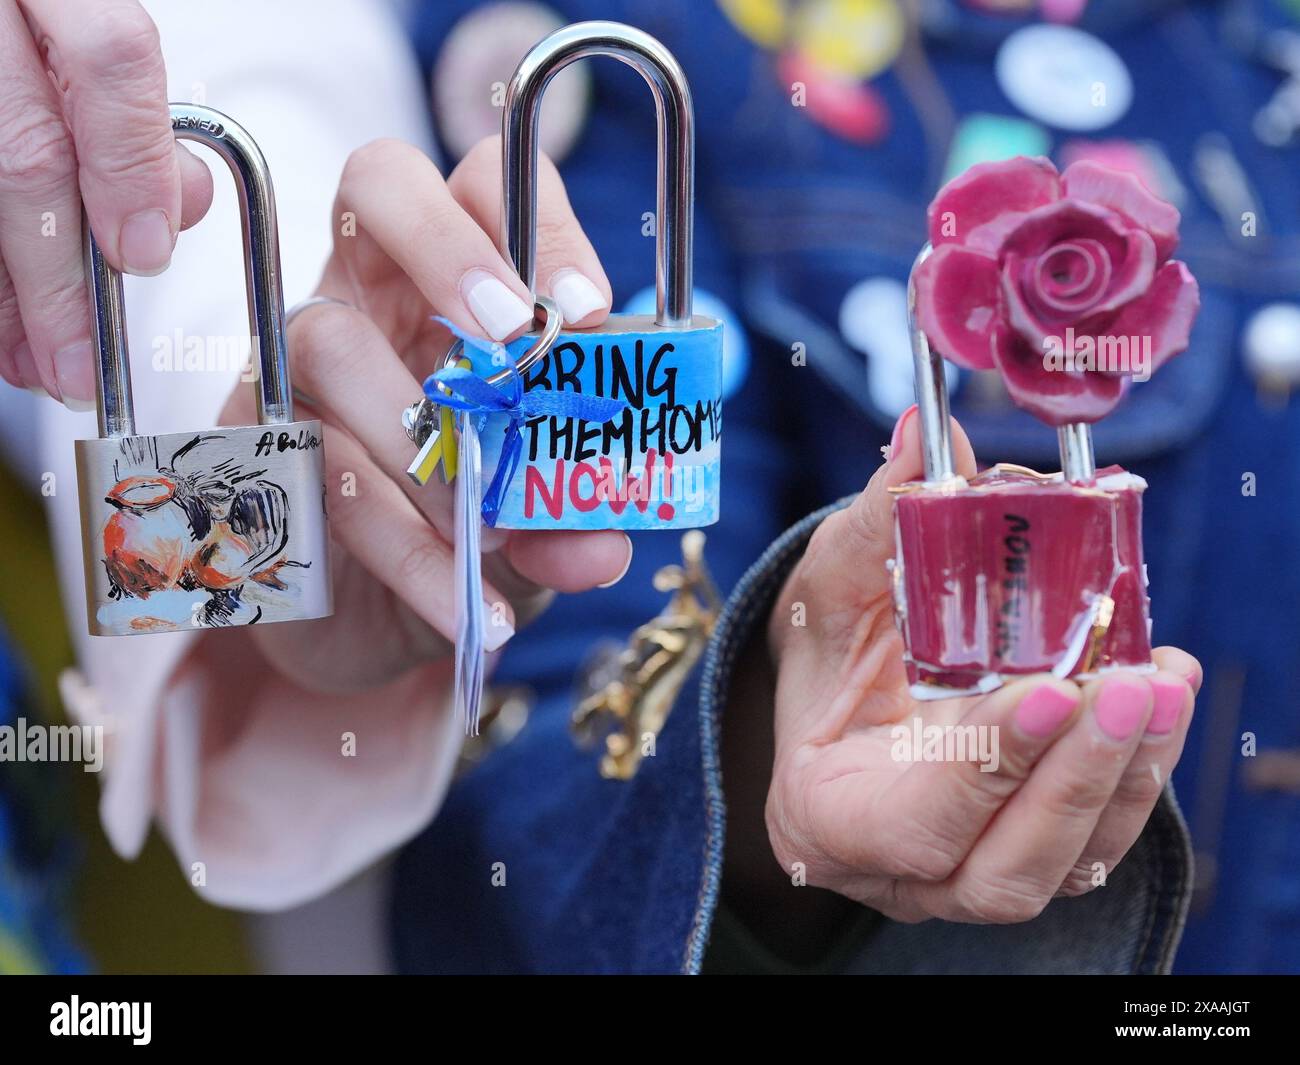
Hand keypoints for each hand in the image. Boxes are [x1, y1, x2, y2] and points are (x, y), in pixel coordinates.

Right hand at [0, 0, 212, 401]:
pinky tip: (0, 329)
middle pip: (25, 152)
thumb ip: (137, 114)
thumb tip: (178, 209)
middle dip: (58, 280)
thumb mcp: (93, 30)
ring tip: (36, 365)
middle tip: (82, 366)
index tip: (144, 258)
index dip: (132, 166)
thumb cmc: (38, 14)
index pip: (110, 56)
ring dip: (4, 297)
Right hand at [217, 137, 628, 692]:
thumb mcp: (542, 523)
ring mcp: (298, 361)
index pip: (486, 184)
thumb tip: (600, 544)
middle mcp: (372, 296)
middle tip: (512, 344)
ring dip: (424, 442)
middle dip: (450, 245)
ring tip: (494, 534)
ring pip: (329, 340)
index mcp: (459, 287)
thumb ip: (571, 518)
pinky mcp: (252, 447)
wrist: (376, 626)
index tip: (587, 312)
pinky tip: (468, 608)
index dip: (537, 224)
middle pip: (379, 183)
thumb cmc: (471, 534)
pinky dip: (407, 550)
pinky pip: (317, 473)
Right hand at [761, 410, 1199, 923]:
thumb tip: (923, 432)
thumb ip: (876, 524)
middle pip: (1002, 870)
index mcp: (828, 816)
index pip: (910, 826)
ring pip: (1063, 867)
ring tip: (1161, 683)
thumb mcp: (835, 585)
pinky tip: (1164, 694)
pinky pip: (1098, 841)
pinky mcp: (1032, 852)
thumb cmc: (827, 649)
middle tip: (1130, 685)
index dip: (984, 770)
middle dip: (1075, 778)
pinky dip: (1140, 773)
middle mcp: (902, 871)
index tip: (1049, 689)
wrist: (847, 697)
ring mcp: (970, 876)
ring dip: (1123, 776)